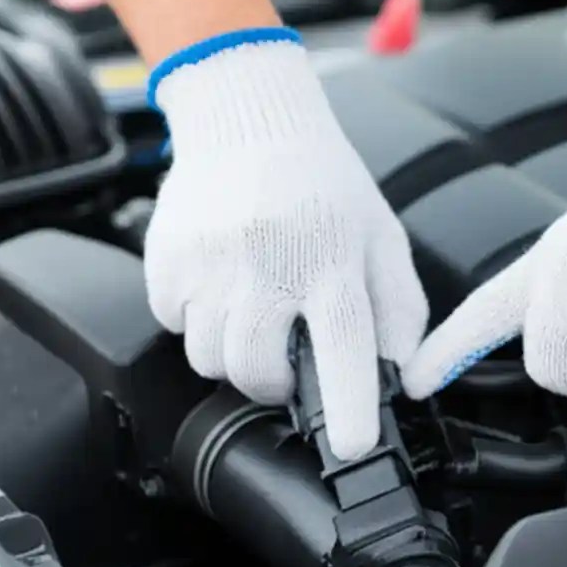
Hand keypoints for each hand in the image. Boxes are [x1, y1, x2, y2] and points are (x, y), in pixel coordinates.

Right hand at [145, 32, 426, 459]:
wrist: (249, 119)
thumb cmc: (324, 187)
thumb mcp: (382, 240)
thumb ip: (399, 311)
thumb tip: (399, 378)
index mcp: (333, 259)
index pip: (345, 345)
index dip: (349, 405)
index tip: (353, 447)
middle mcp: (269, 261)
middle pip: (258, 372)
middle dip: (273, 385)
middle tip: (287, 355)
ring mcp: (210, 260)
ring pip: (210, 359)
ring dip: (234, 355)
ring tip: (254, 312)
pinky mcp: (166, 257)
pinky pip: (174, 326)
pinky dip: (197, 320)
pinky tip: (221, 283)